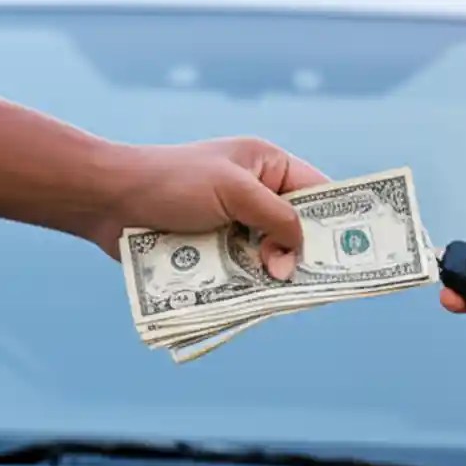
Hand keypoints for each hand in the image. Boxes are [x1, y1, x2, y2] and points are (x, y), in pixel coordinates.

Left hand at [87, 137, 326, 278]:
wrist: (106, 201)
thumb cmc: (171, 181)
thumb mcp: (233, 191)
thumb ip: (275, 219)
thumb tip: (295, 260)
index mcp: (267, 166)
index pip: (317, 191)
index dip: (337, 217)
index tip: (358, 246)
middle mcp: (256, 196)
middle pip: (297, 231)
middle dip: (304, 254)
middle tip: (319, 280)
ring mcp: (235, 226)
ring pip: (271, 257)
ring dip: (274, 274)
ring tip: (282, 291)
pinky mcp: (214, 253)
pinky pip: (244, 273)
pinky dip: (250, 285)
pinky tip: (257, 299)